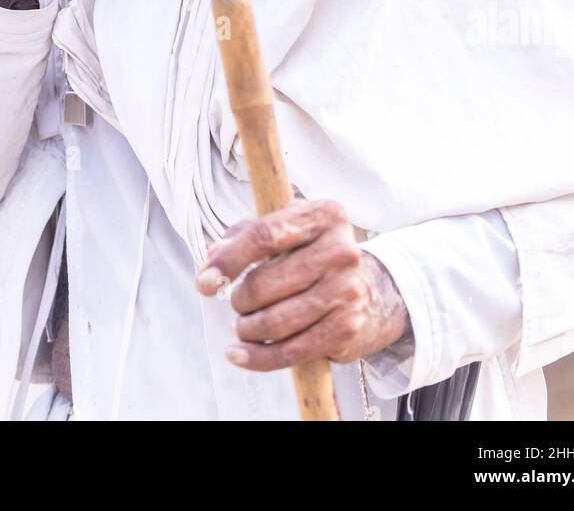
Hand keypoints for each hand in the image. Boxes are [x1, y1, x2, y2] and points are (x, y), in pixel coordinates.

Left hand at [195, 198, 410, 370]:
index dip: (228, 260)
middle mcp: (341, 249)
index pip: (265, 236)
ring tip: (242, 326)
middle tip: (236, 303)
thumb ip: (247, 234)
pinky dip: (258, 357)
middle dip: (239, 299)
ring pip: (276, 321)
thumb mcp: (288, 230)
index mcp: (324, 215)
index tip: (203, 281)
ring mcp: (347, 290)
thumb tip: (213, 254)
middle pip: (265, 283)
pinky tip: (239, 354)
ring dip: (247, 329)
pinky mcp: (347, 327)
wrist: (371, 291)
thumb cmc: (314, 255)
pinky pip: (291, 351)